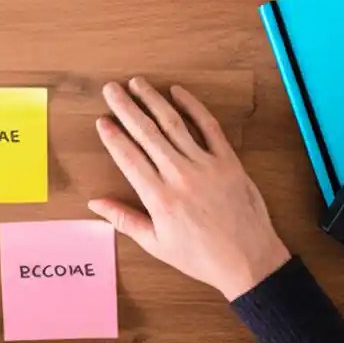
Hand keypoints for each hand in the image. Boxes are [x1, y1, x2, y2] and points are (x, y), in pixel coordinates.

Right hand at [88, 77, 289, 300]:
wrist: (248, 260)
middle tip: (111, 89)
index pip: (128, 157)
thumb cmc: (200, 256)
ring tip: (138, 83)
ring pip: (173, 124)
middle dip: (126, 108)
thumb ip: (124, 219)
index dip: (113, 136)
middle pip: (146, 133)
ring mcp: (206, 165)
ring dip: (153, 100)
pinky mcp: (228, 161)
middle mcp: (180, 175)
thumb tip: (94, 203)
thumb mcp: (156, 244)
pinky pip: (209, 126)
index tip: (101, 120)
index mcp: (159, 198)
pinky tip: (178, 92)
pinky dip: (193, 106)